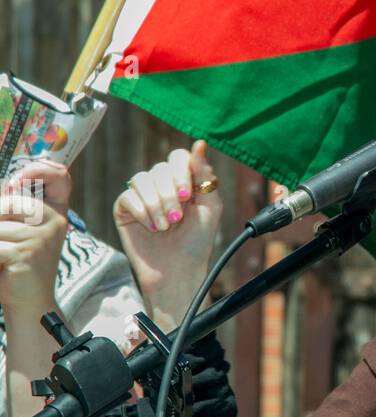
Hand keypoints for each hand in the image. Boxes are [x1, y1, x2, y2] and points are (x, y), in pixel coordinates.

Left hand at [0, 159, 70, 314]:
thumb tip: (3, 189)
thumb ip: (12, 207)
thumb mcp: (18, 229)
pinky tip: (3, 266)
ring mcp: (42, 238)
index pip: (59, 176)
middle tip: (4, 241)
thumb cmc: (17, 263)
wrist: (28, 302)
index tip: (16, 181)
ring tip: (3, 257)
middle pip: (9, 201)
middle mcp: (53, 222)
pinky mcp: (28, 253)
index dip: (38, 169)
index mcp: (54, 211)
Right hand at [114, 140, 222, 325]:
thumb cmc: (196, 243)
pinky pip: (127, 196)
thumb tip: (200, 143)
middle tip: (177, 218)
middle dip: (171, 194)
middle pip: (160, 168)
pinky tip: (151, 228)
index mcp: (183, 182)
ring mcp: (142, 196)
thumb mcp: (210, 208)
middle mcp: (161, 185)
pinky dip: (141, 211)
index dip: (182, 172)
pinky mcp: (124, 209)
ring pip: (141, 180)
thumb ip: (205, 175)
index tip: (190, 196)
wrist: (177, 273)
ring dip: (156, 204)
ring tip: (165, 227)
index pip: (178, 157)